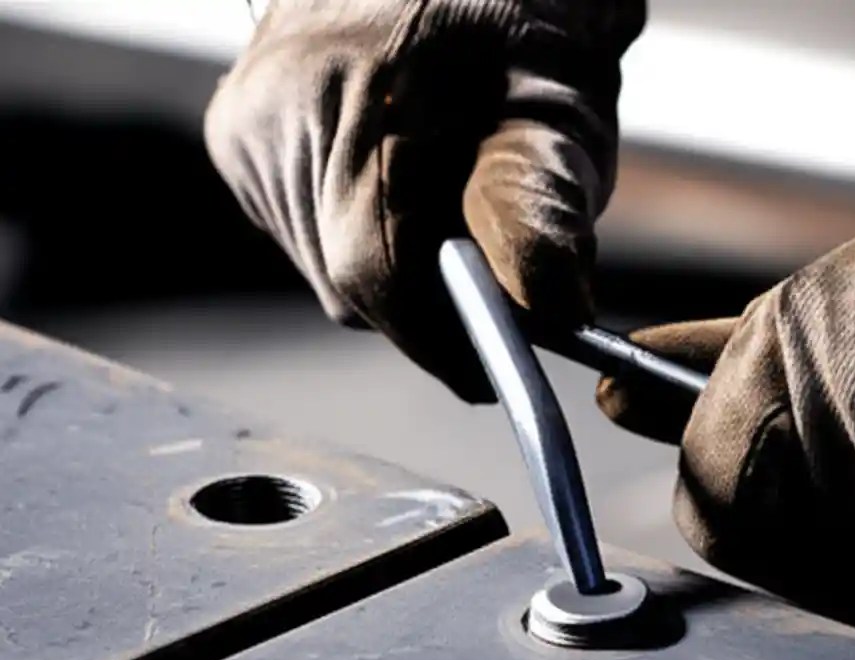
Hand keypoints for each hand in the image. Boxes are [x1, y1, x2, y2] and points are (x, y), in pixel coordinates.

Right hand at [204, 0, 644, 401]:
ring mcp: (247, 125)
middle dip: (430, 305)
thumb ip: (547, 212)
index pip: (378, 271)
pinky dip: (362, 237)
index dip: (443, 340)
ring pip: (326, 267)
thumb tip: (551, 318)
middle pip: (349, 281)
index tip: (492, 371)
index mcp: (354, 97)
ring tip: (450, 206)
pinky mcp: (236, 135)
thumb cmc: (524, 13)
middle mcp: (276, 114)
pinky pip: (305, 235)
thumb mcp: (559, 101)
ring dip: (397, 271)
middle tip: (494, 282)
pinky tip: (400, 185)